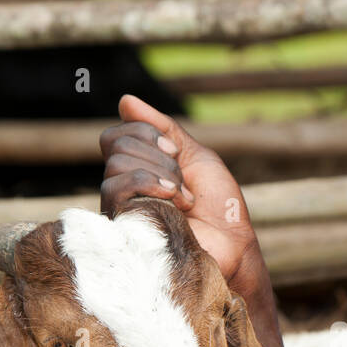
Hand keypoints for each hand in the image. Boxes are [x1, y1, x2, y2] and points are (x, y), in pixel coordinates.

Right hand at [99, 94, 268, 297]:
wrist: (232, 245)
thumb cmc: (220, 208)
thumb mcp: (197, 156)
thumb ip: (163, 128)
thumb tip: (125, 100)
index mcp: (139, 170)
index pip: (117, 134)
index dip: (145, 133)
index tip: (177, 151)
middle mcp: (123, 188)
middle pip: (115, 144)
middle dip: (159, 156)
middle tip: (184, 182)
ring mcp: (120, 208)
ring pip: (115, 164)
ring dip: (161, 174)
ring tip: (183, 199)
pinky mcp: (120, 227)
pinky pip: (114, 189)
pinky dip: (148, 184)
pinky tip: (172, 202)